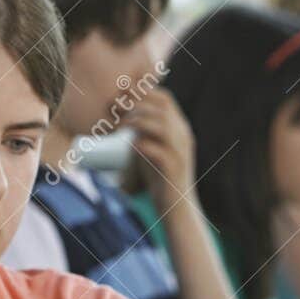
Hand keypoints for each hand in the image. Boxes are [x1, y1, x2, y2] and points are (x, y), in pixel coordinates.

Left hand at [125, 88, 194, 206]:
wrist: (177, 207)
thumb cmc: (160, 176)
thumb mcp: (152, 147)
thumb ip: (144, 131)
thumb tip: (125, 113)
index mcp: (179, 129)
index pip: (166, 100)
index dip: (144, 91)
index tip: (122, 91)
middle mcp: (183, 137)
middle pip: (162, 109)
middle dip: (137, 104)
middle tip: (116, 106)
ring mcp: (180, 153)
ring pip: (163, 127)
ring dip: (138, 122)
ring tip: (121, 125)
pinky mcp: (174, 170)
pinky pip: (159, 152)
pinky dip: (142, 145)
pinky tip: (130, 145)